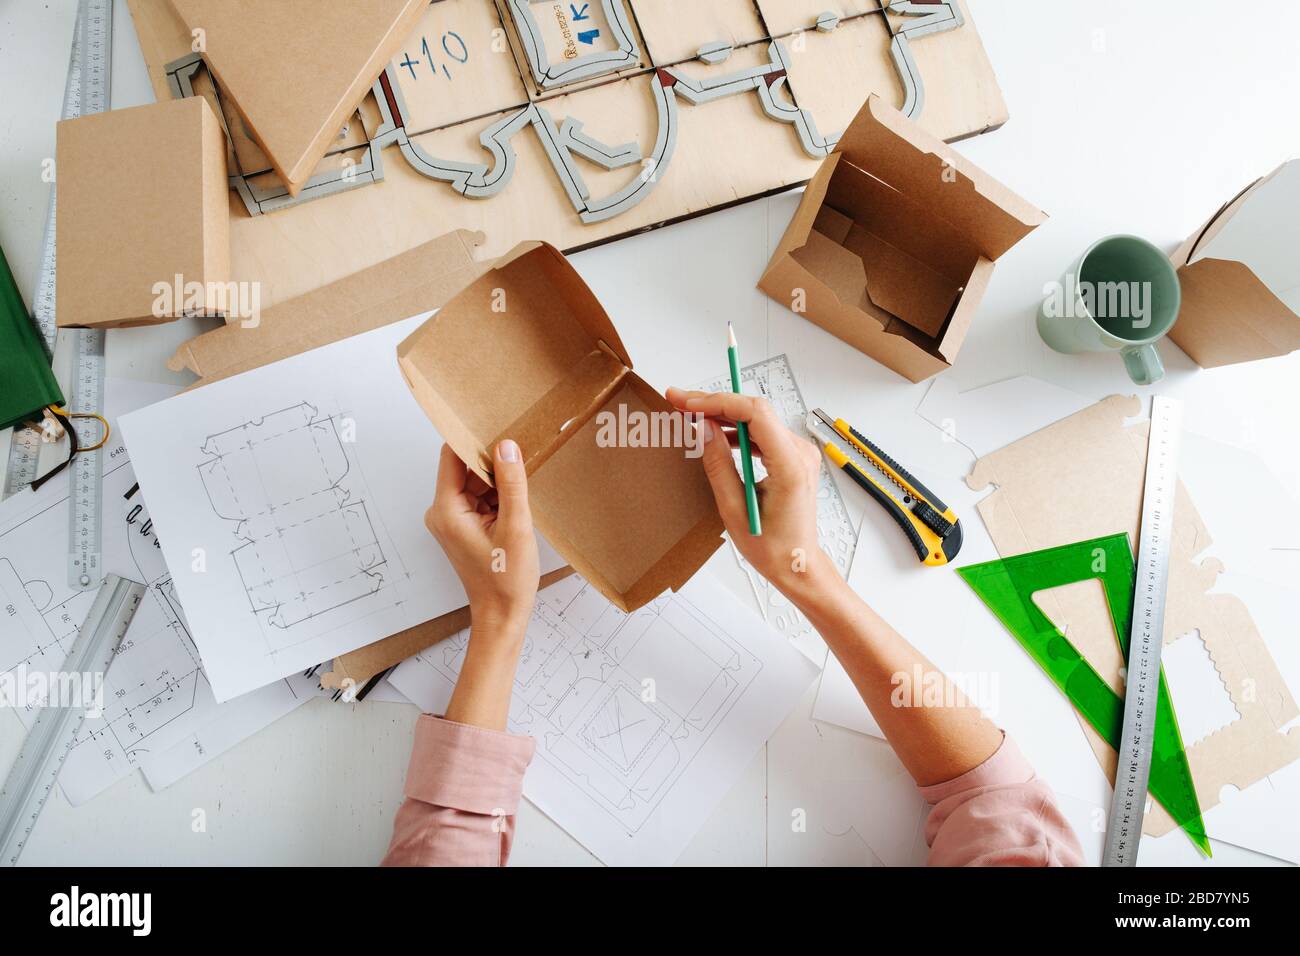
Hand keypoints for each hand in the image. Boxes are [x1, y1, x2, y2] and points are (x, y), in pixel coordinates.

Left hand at [427, 440, 539, 632]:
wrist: (502, 616)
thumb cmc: (506, 581)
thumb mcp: (516, 527)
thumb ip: (511, 484)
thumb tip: (507, 446)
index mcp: (447, 510)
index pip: (451, 456)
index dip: (472, 438)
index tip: (495, 424)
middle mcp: (443, 512)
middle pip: (464, 468)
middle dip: (491, 460)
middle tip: (521, 450)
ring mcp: (453, 520)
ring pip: (475, 482)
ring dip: (498, 479)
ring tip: (523, 479)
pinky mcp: (464, 527)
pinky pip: (480, 499)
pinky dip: (498, 495)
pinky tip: (517, 501)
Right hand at [666, 387, 841, 609]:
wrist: (798, 564)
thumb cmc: (772, 547)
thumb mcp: (734, 509)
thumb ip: (718, 465)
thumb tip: (704, 429)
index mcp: (790, 466)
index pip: (755, 414)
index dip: (718, 402)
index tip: (688, 403)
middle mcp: (800, 453)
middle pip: (755, 411)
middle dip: (715, 403)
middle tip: (679, 401)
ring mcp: (799, 453)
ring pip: (757, 418)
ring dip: (724, 414)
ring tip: (691, 415)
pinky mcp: (793, 457)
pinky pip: (763, 432)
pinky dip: (737, 429)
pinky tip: (715, 433)